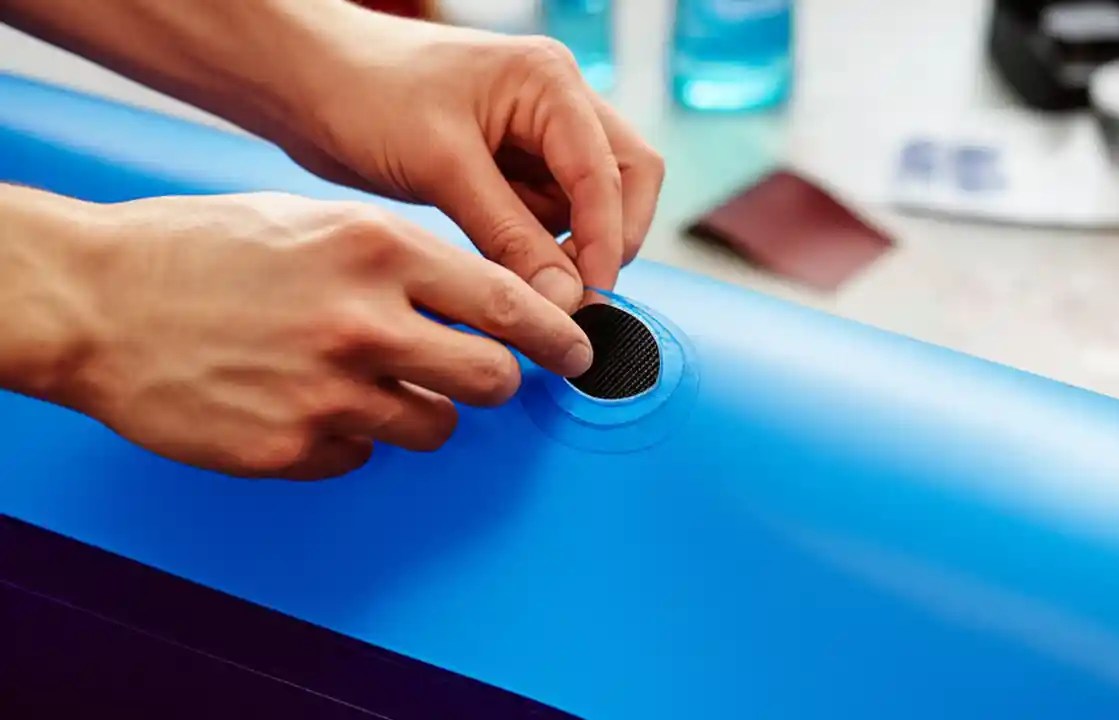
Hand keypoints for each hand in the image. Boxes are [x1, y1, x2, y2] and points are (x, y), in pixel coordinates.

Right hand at [66, 193, 592, 479]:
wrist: (97, 301)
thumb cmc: (206, 251)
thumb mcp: (319, 223)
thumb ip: (403, 262)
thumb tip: (480, 305)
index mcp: (377, 251)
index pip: (509, 303)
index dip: (557, 336)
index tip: (580, 354)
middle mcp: (363, 323)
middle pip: (491, 382)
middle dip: (494, 384)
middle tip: (474, 376)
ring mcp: (328, 393)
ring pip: (433, 429)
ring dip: (416, 412)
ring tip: (356, 380)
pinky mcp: (292, 449)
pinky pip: (361, 458)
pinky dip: (347, 439)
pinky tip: (300, 403)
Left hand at [278, 13, 664, 309]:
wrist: (304, 83)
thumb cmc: (364, 92)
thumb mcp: (442, 165)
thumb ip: (510, 235)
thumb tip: (565, 300)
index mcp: (549, 83)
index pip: (610, 172)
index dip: (607, 241)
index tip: (588, 300)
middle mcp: (555, 104)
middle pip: (626, 179)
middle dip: (610, 239)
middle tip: (577, 295)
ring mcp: (534, 137)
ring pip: (588, 205)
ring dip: (571, 250)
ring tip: (530, 290)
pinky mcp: (507, 167)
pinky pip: (546, 217)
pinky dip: (537, 250)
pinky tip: (504, 273)